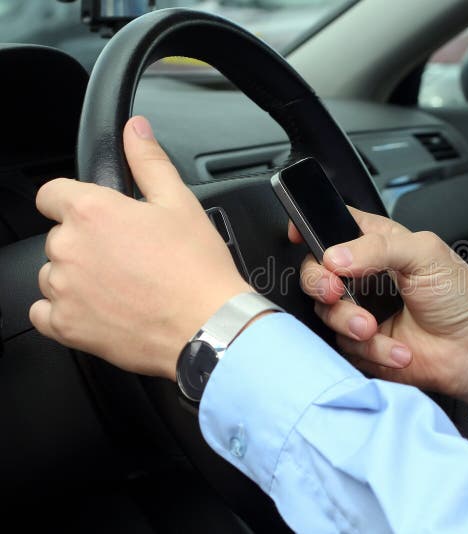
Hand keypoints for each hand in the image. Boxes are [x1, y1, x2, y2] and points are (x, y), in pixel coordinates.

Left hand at [30, 116, 249, 379]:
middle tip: (128, 257)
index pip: (51, 194)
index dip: (74, 202)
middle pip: (59, 237)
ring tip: (121, 286)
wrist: (207, 326)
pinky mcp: (66, 326)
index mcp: (92, 211)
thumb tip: (136, 130)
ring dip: (77, 277)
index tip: (96, 217)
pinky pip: (44, 313)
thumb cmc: (196, 269)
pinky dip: (65, 311)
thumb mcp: (180, 203)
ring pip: (53, 274)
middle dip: (86, 243)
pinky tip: (100, 309)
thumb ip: (149, 161)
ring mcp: (63, 289)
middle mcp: (69, 248)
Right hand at [292, 210, 467, 413]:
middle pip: (315, 270)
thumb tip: (337, 256)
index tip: (299, 235)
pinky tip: (399, 348)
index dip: (309, 227)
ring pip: (325, 311)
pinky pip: (344, 345)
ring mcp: (359, 310)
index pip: (332, 225)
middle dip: (319, 282)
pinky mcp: (361, 344)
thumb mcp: (426, 254)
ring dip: (349, 321)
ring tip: (375, 327)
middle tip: (337, 291)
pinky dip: (372, 349)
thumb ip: (380, 246)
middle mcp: (362, 275)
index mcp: (377, 243)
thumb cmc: (459, 298)